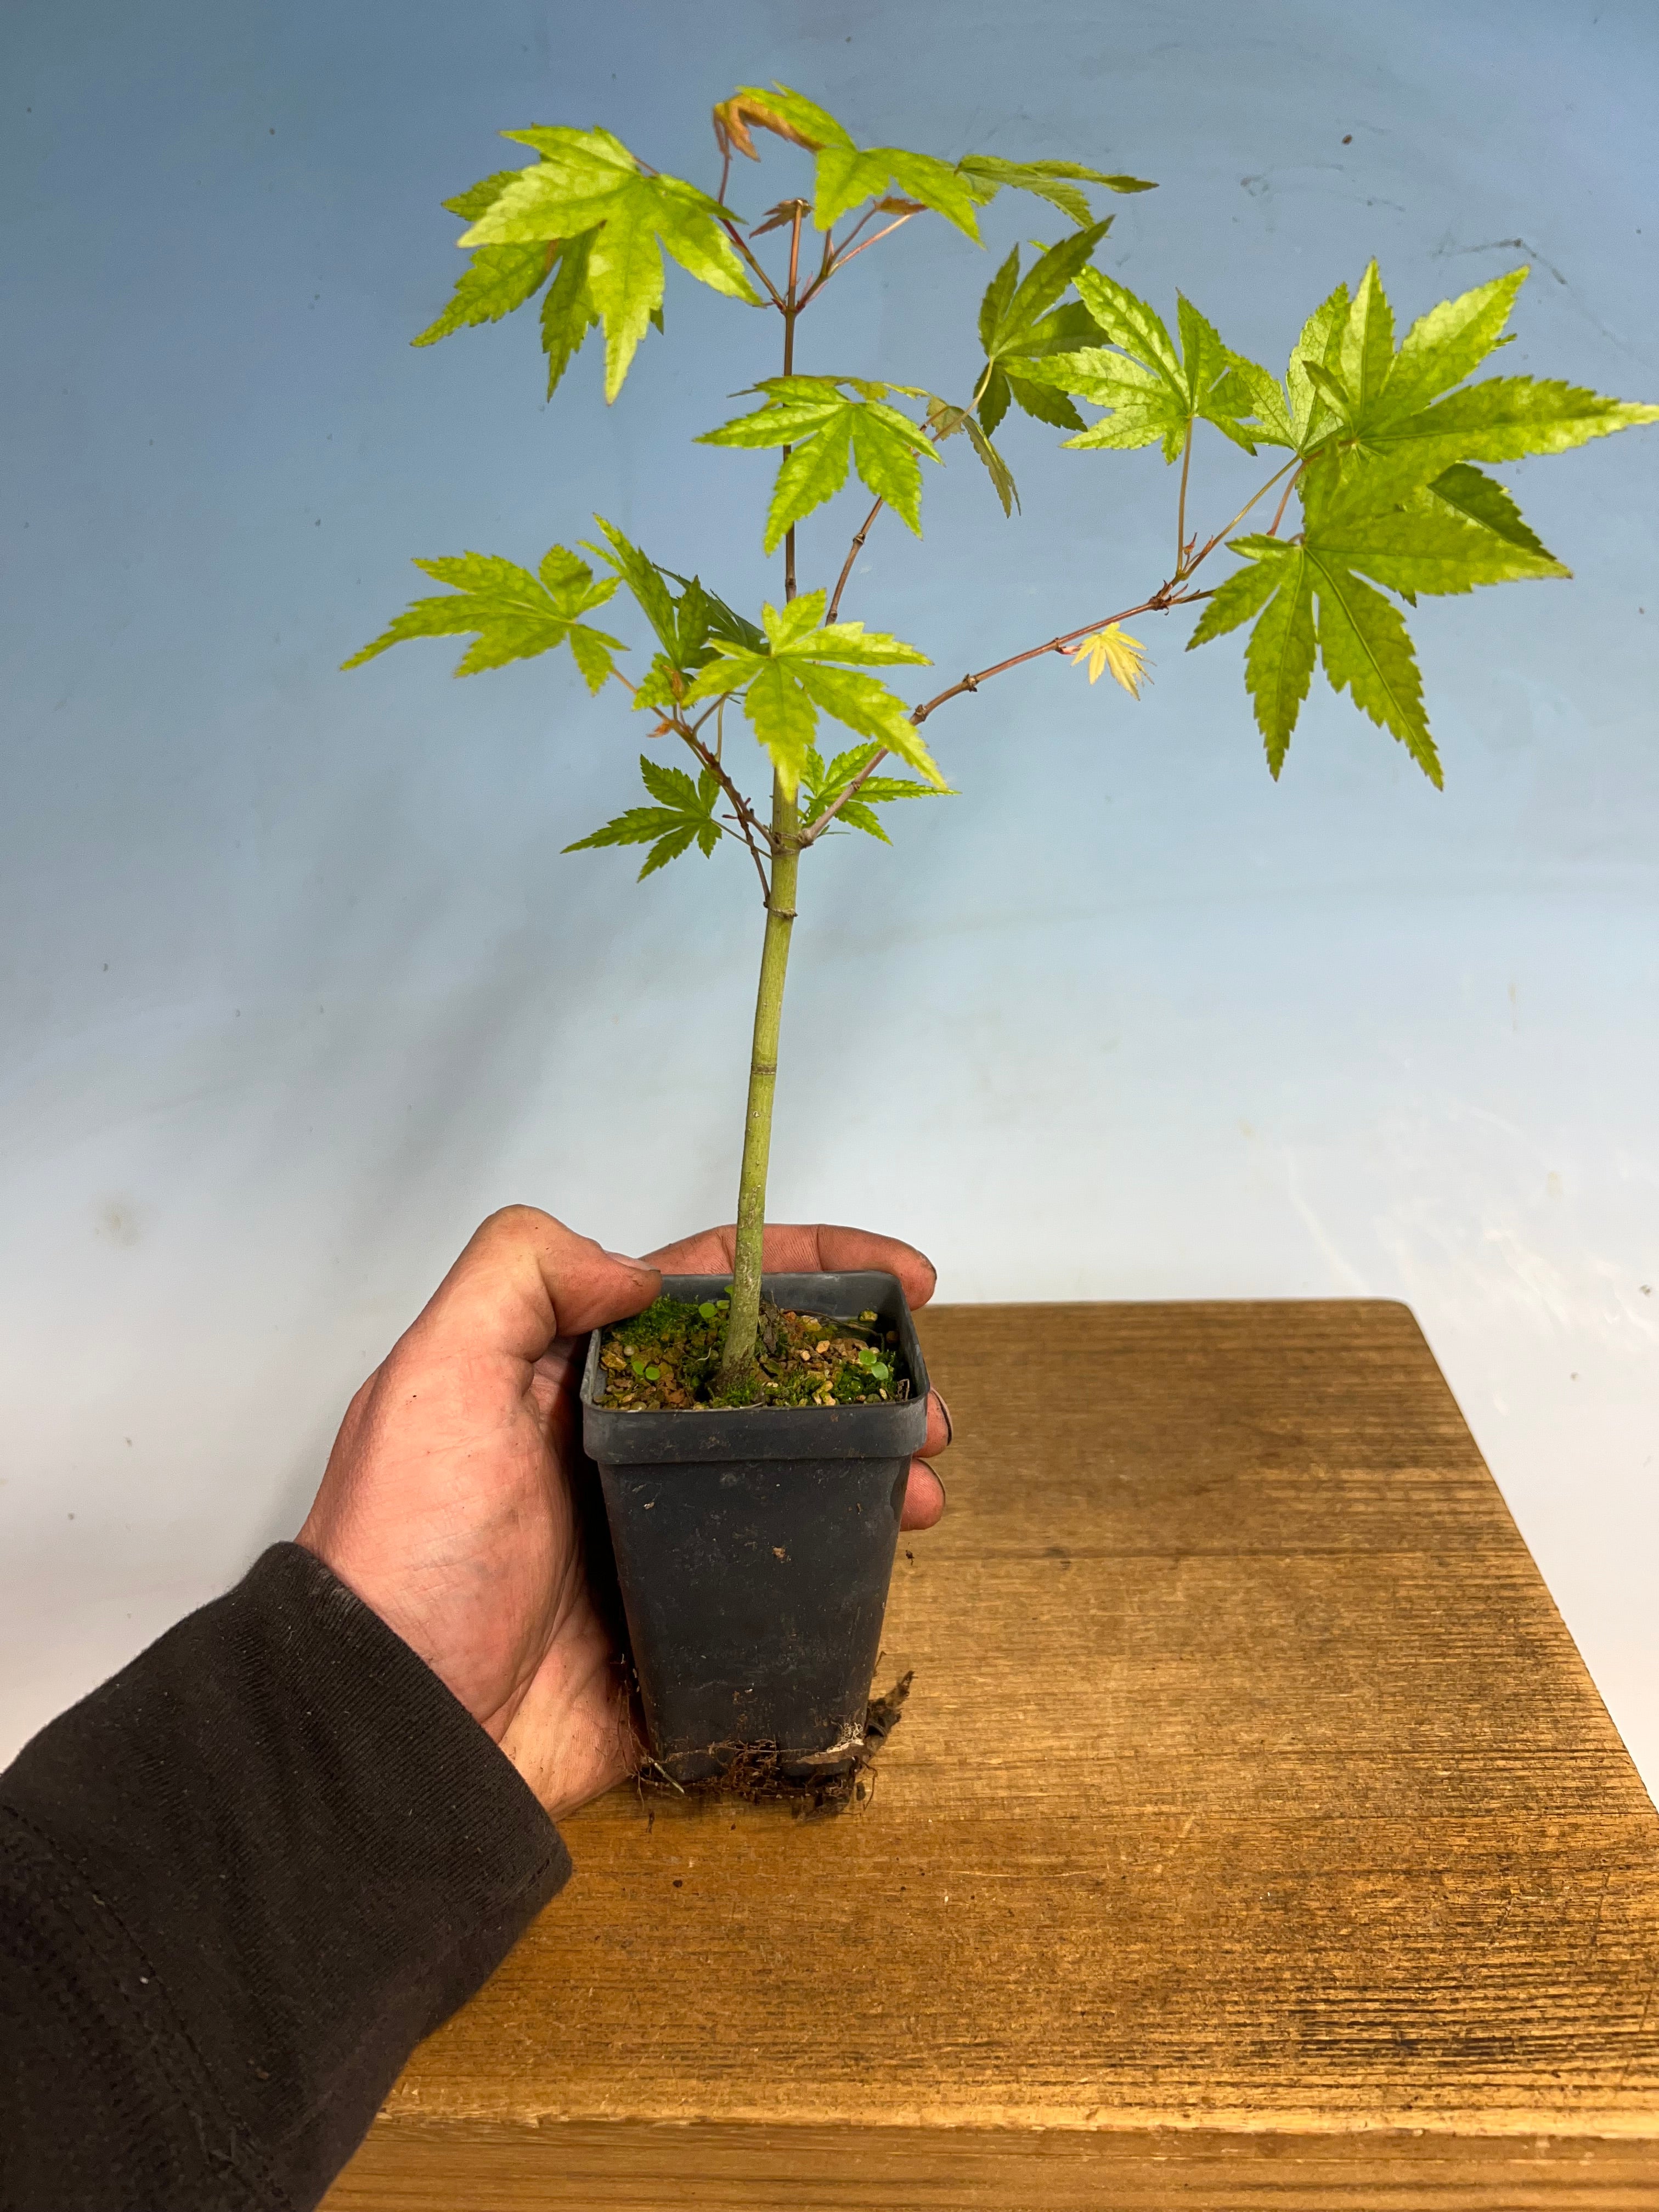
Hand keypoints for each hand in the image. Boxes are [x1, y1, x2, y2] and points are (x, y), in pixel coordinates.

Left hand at [297, 1207, 950, 1820]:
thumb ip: (519, 1278)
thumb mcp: (434, 1378)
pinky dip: (845, 1563)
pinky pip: (781, 1580)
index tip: (904, 1279)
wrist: (398, 1733)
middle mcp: (622, 1445)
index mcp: (572, 1377)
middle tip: (930, 1406)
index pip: (709, 1295)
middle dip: (865, 1376)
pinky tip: (883, 1555)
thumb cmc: (406, 1550)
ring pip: (791, 1476)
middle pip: (771, 1382)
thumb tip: (635, 1270)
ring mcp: (658, 1537)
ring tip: (924, 1486)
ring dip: (872, 1468)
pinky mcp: (682, 1625)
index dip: (811, 1268)